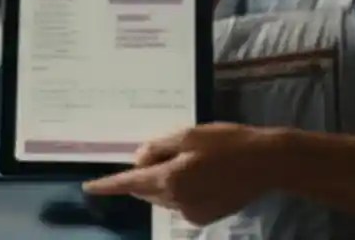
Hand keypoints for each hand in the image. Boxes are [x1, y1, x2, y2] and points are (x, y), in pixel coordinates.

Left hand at [82, 123, 284, 226]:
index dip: (107, 185)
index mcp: (170, 179)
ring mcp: (190, 213)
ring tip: (191, 161)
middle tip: (167, 152)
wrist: (266, 163)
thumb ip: (158, 148)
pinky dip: (179, 191)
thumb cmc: (226, 142)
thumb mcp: (187, 135)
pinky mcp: (203, 218)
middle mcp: (176, 201)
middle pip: (145, 190)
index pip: (129, 184)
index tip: (89, 188)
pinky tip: (201, 175)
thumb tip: (138, 160)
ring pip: (161, 197)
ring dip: (163, 182)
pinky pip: (179, 204)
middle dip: (144, 175)